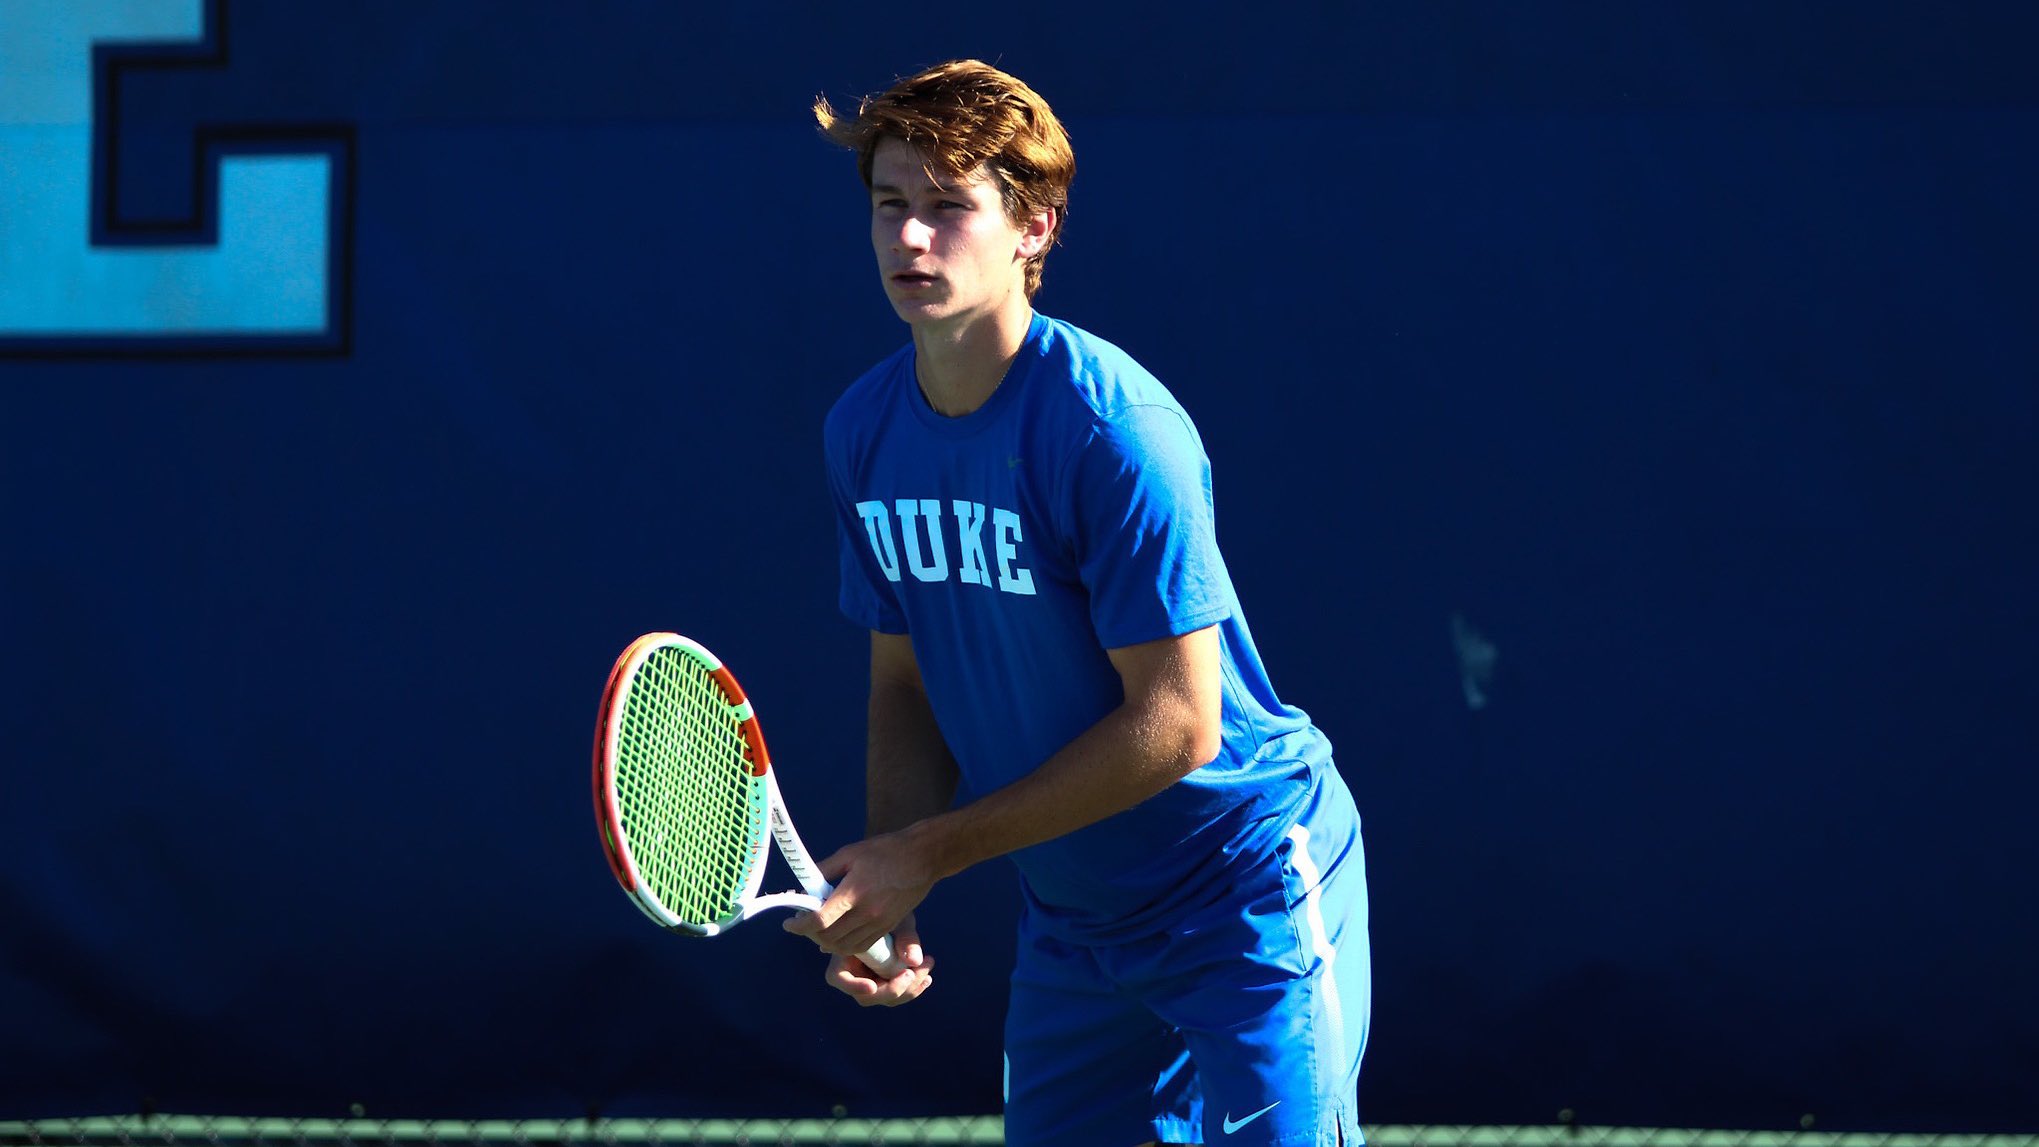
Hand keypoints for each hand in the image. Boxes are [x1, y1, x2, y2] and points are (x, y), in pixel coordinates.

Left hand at [782, 828, 937, 960]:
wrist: (922, 857)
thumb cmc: (885, 850)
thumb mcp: (849, 854)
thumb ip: (823, 872)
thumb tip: (802, 888)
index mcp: (854, 892)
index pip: (820, 920)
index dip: (799, 926)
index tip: (788, 924)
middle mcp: (867, 913)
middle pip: (829, 937)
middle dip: (809, 934)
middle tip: (801, 923)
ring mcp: (879, 923)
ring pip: (844, 947)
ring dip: (825, 942)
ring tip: (817, 929)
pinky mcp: (888, 927)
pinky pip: (861, 946)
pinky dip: (844, 946)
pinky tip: (837, 936)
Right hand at [818, 916, 934, 1006]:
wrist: (896, 904)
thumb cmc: (890, 907)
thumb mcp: (896, 916)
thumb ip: (905, 936)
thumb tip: (914, 960)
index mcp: (844, 954)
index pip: (839, 978)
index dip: (854, 986)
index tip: (872, 986)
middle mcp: (854, 972)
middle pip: (867, 997)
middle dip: (892, 989)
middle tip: (911, 973)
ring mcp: (871, 980)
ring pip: (887, 998)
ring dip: (909, 989)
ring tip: (927, 966)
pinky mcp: (887, 983)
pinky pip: (899, 994)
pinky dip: (914, 988)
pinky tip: (927, 977)